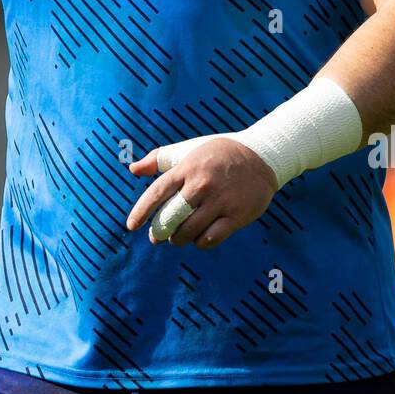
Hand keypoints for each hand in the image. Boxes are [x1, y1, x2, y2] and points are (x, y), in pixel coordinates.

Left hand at [126, 136, 278, 248]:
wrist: (262, 156)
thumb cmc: (219, 154)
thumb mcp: (189, 150)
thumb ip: (160, 159)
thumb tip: (133, 169)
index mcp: (187, 168)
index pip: (156, 193)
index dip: (141, 212)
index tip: (132, 226)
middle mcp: (201, 185)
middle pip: (171, 217)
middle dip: (160, 231)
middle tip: (157, 236)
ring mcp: (219, 201)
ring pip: (189, 231)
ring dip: (179, 239)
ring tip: (178, 237)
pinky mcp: (236, 215)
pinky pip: (210, 239)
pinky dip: (200, 243)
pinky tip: (199, 238)